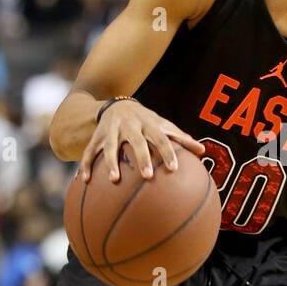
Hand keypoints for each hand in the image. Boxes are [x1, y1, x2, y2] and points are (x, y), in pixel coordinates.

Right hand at [78, 100, 204, 183]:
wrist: (116, 105)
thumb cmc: (146, 121)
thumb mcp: (163, 125)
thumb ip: (181, 138)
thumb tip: (202, 151)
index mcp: (148, 124)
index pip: (161, 138)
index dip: (168, 152)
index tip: (174, 169)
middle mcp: (130, 126)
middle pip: (136, 141)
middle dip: (142, 157)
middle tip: (148, 176)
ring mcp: (111, 131)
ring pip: (110, 147)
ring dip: (111, 163)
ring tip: (114, 180)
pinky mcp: (96, 137)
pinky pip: (89, 152)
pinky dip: (85, 165)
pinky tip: (83, 180)